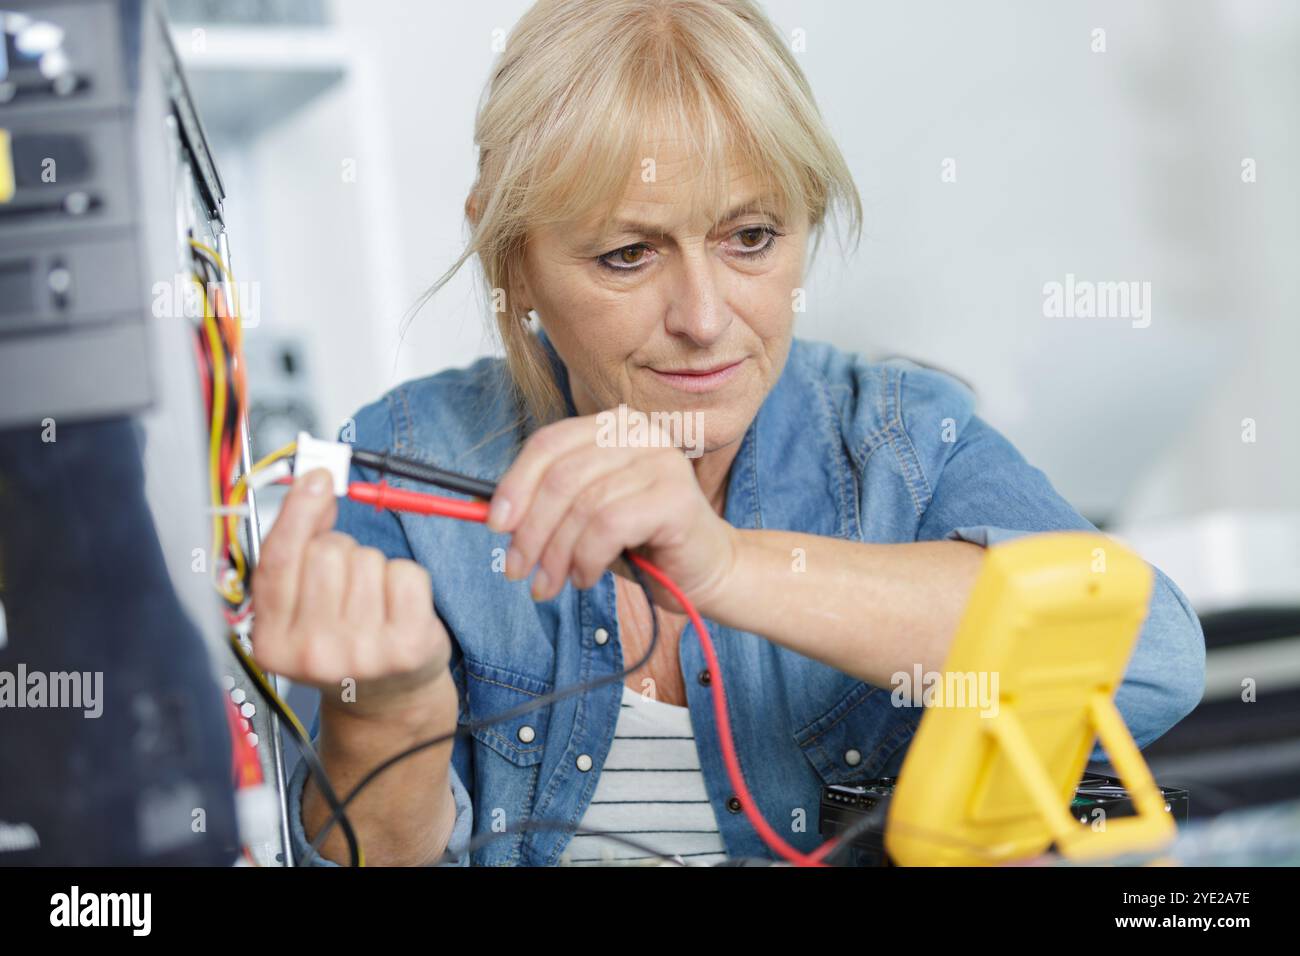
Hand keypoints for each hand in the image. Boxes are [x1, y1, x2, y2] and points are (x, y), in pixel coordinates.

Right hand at [250, 468, 453, 721]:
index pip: (279, 559)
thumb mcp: (300, 606)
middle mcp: (312, 653)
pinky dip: (408, 581)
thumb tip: (314, 486)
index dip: (299, 511)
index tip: (318, 478)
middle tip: (347, 588)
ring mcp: (361, 654)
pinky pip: (408, 574)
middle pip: (329, 550)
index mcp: (272, 641)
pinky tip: (399, 609)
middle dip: (342, 552)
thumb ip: (298, 547)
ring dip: (375, 570)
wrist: (385, 702)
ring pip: (370, 559)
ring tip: (373, 606)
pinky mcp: (407, 648)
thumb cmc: (341, 643)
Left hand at [486, 414, 738, 613]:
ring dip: (557, 554)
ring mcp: (661, 460)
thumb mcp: (582, 517)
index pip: (549, 443)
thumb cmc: (640, 542)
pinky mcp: (675, 496)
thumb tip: (484, 509)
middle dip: (531, 530)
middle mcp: (638, 434)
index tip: (495, 526)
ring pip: (582, 505)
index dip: (515, 484)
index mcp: (612, 427)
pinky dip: (587, 558)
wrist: (705, 571)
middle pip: (561, 476)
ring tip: (552, 583)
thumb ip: (543, 504)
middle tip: (517, 571)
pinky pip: (609, 526)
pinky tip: (586, 577)